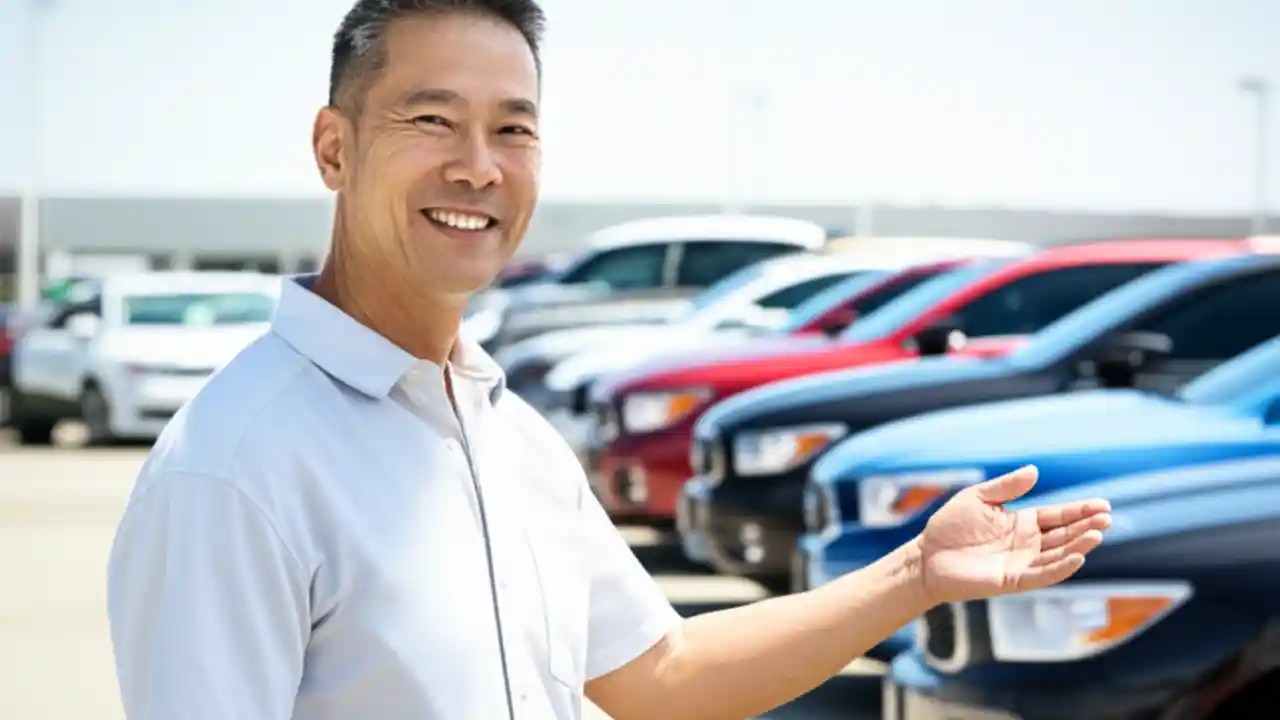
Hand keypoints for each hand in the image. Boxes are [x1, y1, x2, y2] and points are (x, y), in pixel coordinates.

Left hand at [916, 465, 1111, 605]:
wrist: (927, 556)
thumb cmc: (950, 526)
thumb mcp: (978, 498)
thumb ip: (1006, 487)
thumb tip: (1035, 471)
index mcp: (1021, 523)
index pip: (1057, 516)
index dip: (1079, 511)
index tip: (1103, 505)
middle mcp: (1027, 544)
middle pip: (1064, 535)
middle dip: (1086, 526)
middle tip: (1107, 518)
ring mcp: (1022, 563)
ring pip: (1058, 555)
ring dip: (1079, 546)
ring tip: (1098, 534)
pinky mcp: (1013, 580)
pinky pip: (1042, 575)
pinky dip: (1061, 567)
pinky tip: (1078, 557)